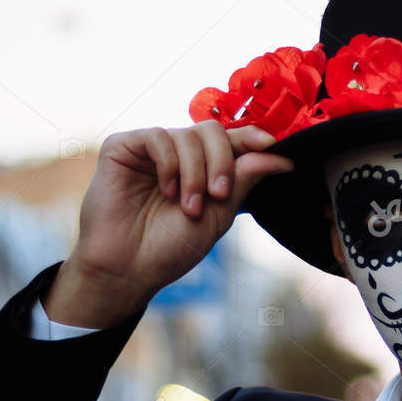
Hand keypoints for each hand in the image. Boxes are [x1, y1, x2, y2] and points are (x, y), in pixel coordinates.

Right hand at [44, 122, 291, 326]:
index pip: (229, 141)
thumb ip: (243, 180)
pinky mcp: (122, 148)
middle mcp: (176, 154)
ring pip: (188, 136)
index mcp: (200, 168)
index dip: (251, 137)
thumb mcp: (218, 214)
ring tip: (188, 208)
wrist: (128, 269)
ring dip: (195, 174)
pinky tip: (167, 190)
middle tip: (219, 194)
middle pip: (212, 131)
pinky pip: (157, 137)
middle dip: (222, 161)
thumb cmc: (170, 248)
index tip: (270, 144)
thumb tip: (279, 156)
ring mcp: (149, 150)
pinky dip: (169, 164)